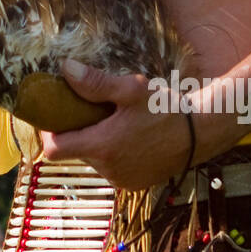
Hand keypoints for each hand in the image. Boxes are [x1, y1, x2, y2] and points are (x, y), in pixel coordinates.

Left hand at [40, 60, 233, 188]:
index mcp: (102, 147)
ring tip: (113, 120)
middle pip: (74, 152)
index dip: (48, 133)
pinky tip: (128, 135)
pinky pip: (111, 168)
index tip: (54, 115)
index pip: (53, 150)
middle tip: (90, 109)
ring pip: (93, 160)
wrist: (202, 132)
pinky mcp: (134, 183)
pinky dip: (113, 153)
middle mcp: (108, 170)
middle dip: (77, 131)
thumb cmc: (166, 108)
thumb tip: (65, 68)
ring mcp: (122, 180)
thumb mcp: (131, 89)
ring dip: (96, 142)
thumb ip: (95, 82)